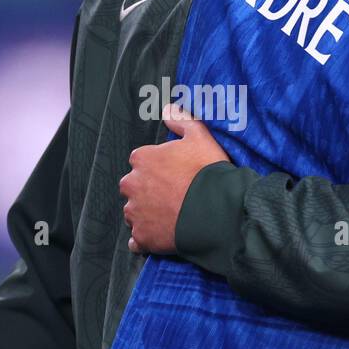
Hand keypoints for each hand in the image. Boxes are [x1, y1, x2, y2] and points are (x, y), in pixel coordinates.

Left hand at [120, 103, 229, 253]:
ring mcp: (135, 213)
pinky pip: (137, 241)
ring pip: (134, 213)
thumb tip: (168, 108)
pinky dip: (145, 239)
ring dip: (146, 214)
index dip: (157, 167)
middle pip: (133, 187)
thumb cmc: (208, 172)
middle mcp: (132, 185)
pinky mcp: (142, 237)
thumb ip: (181, 120)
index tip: (173, 174)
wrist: (216, 211)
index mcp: (142, 159)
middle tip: (172, 196)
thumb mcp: (200, 136)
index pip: (140, 160)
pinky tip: (161, 237)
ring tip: (171, 217)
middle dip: (147, 191)